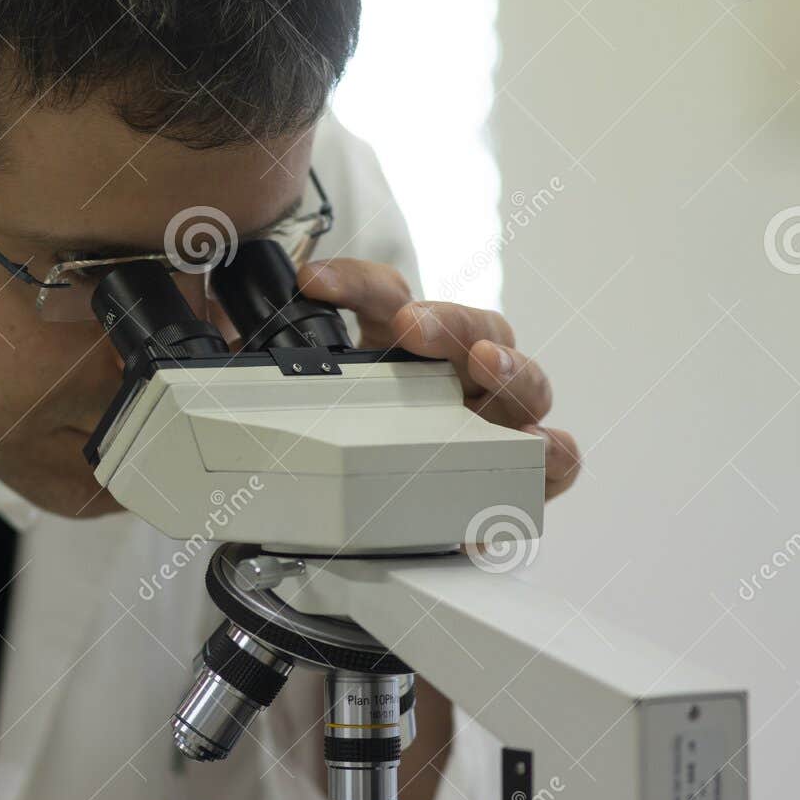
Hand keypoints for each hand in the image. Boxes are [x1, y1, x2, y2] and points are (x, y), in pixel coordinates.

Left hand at [296, 258, 581, 499]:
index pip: (387, 296)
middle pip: (473, 328)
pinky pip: (556, 461)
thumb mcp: (320, 407)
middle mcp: (463, 371)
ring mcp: (500, 418)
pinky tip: (535, 443)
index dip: (354, 283)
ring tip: (484, 363)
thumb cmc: (363, 446)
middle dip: (445, 322)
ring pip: (525, 381)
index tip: (312, 283)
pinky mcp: (526, 474)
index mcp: (410, 343)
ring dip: (507, 368)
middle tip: (410, 325)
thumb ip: (291, 380)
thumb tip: (243, 356)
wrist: (388, 516)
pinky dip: (552, 451)